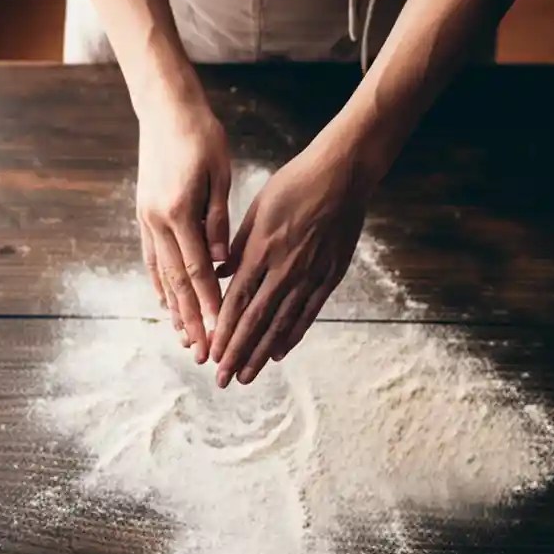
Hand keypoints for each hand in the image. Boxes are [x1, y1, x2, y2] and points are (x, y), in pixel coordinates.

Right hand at [136, 95, 231, 362]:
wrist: (164, 108)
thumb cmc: (200, 135)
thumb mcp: (219, 173)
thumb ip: (218, 219)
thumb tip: (221, 263)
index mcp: (179, 210)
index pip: (196, 270)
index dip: (207, 305)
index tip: (218, 333)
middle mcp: (157, 221)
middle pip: (176, 282)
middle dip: (189, 320)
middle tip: (201, 353)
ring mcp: (146, 220)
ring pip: (161, 275)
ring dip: (173, 310)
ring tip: (184, 339)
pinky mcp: (144, 216)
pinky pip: (152, 259)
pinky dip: (160, 285)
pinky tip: (166, 304)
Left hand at [210, 138, 374, 387]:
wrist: (342, 174)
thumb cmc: (295, 184)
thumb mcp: (258, 209)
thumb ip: (237, 246)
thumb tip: (218, 274)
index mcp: (261, 249)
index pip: (237, 300)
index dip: (223, 330)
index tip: (211, 352)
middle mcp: (285, 268)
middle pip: (256, 319)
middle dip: (237, 352)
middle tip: (223, 378)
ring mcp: (310, 274)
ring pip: (281, 323)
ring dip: (262, 353)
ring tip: (247, 376)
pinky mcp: (330, 275)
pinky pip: (308, 312)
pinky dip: (292, 335)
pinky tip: (279, 353)